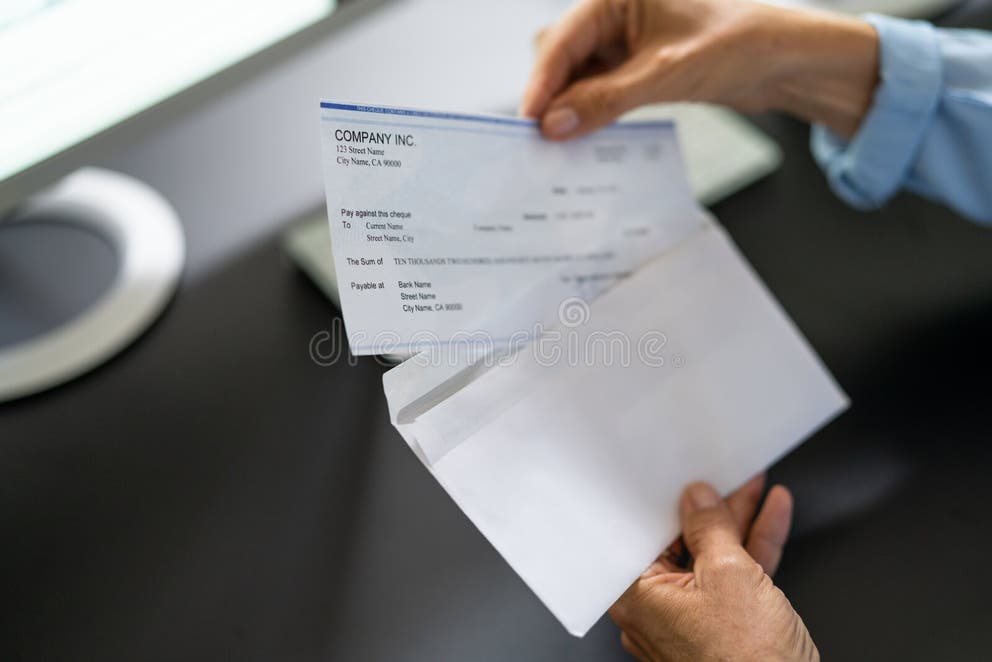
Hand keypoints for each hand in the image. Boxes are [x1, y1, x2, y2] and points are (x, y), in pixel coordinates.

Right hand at [520, 0, 878, 139]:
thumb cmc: (740, 42)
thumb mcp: (666, 73)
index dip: (541, 83)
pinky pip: (598, 91)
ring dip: (570, 109)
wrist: (787, 60)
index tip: (528, 122)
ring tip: (562, 146)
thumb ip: (606, 99)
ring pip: (576, 78)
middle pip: (560, 58)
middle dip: (551, 97)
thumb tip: (554, 125)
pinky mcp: (635, 66)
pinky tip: (587, 137)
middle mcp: (614, 13)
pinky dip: (591, 114)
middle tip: (543, 140)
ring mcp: (624, 41)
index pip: (561, 40)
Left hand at [609, 477, 817, 661]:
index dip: (668, 501)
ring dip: (738, 523)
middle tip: (727, 476)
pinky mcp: (721, 631)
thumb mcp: (730, 574)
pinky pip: (733, 581)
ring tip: (755, 486)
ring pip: (712, 560)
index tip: (686, 476)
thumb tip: (700, 500)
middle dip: (711, 509)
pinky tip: (771, 516)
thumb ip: (712, 528)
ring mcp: (689, 622)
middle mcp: (655, 612)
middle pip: (681, 544)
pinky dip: (753, 550)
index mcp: (637, 597)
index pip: (645, 534)